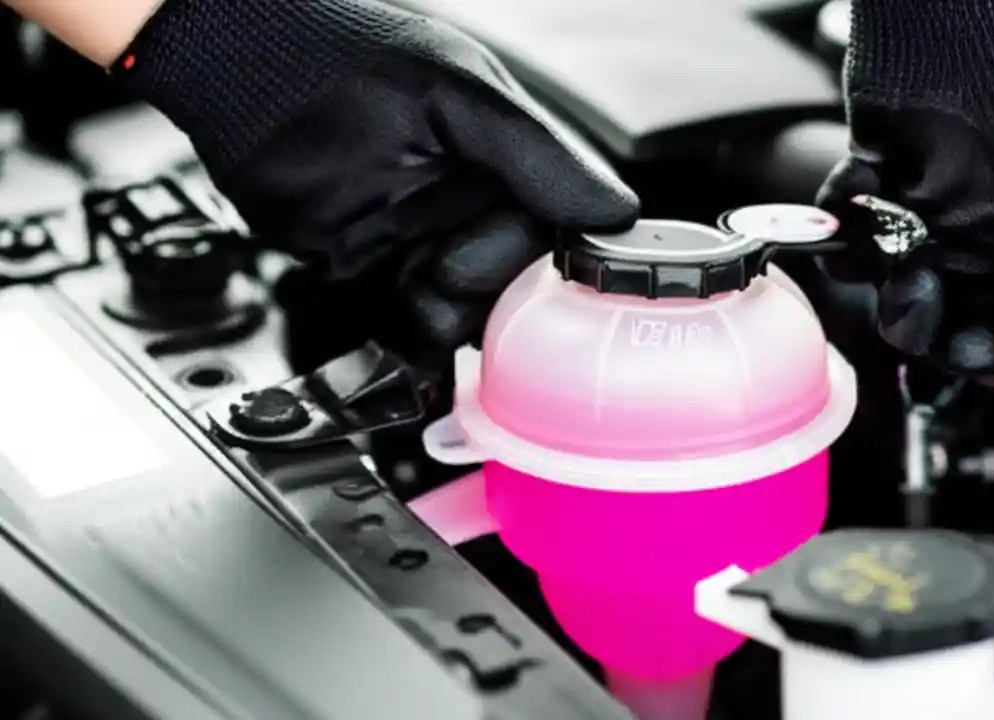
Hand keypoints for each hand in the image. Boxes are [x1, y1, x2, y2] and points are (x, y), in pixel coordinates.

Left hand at [112, 0, 638, 349]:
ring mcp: (422, 233)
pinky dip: (415, 341)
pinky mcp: (373, 267)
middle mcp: (470, 195)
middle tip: (447, 266)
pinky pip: (413, 326)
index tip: (545, 282)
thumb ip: (535, 154)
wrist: (227, 73)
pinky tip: (405, 329)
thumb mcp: (452, 94)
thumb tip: (614, 209)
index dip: (559, 259)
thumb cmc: (334, 54)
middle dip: (491, 285)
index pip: (566, 225)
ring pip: (472, 310)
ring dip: (451, 314)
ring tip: (416, 283)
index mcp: (505, 150)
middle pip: (521, 278)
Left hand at [819, 0, 993, 402]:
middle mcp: (986, 236)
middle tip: (925, 293)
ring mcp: (930, 211)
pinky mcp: (878, 185)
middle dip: (930, 323)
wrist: (957, 24)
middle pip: (946, 324)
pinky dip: (849, 222)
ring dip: (887, 279)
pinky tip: (866, 190)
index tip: (971, 350)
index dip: (987, 357)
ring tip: (897, 248)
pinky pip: (849, 232)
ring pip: (893, 287)